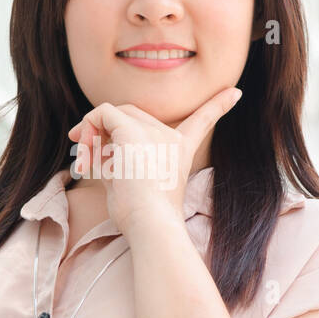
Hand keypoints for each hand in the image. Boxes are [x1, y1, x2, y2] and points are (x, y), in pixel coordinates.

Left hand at [67, 89, 241, 236]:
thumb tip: (95, 146)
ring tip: (85, 162)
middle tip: (85, 153)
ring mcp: (152, 131)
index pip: (203, 120)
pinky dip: (86, 128)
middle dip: (108, 128)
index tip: (235, 93)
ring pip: (115, 114)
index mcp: (181, 151)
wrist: (150, 223)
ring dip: (92, 135)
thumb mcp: (135, 186)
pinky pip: (102, 113)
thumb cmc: (142, 216)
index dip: (219, 106)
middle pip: (134, 114)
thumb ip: (122, 162)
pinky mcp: (131, 130)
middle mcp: (170, 137)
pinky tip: (83, 153)